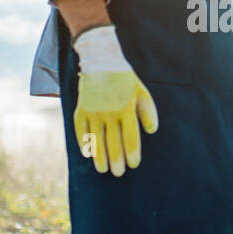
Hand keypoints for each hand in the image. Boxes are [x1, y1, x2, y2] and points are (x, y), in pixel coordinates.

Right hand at [71, 25, 156, 175]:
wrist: (100, 61)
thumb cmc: (125, 79)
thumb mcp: (141, 91)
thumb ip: (148, 111)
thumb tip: (152, 131)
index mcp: (126, 108)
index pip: (130, 137)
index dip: (132, 153)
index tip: (133, 165)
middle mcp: (109, 111)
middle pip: (113, 142)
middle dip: (116, 160)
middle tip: (118, 173)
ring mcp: (93, 111)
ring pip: (96, 140)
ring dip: (100, 157)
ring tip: (103, 170)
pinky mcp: (80, 110)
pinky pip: (81, 131)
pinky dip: (84, 144)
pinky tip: (88, 154)